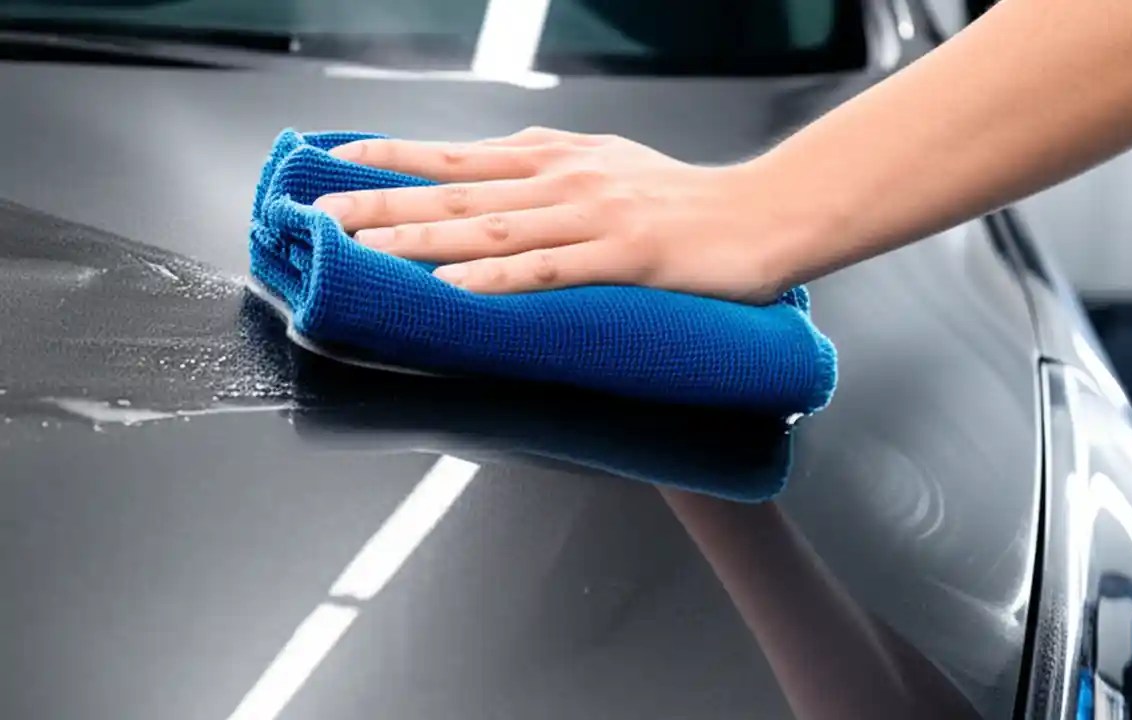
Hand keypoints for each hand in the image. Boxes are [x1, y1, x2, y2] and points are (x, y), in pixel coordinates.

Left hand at [313, 127, 808, 302]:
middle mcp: (567, 177)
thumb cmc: (688, 200)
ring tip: (365, 250)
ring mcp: (595, 215)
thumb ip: (555, 167)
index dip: (396, 156)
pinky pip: (549, 269)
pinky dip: (497, 278)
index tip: (339, 162)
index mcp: (560, 156)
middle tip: (323, 213)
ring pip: (492, 227)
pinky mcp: (626, 256)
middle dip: (385, 200)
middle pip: (460, 190)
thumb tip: (501, 174)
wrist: (763, 215)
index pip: (462, 155)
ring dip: (423, 239)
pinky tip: (454, 288)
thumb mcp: (612, 165)